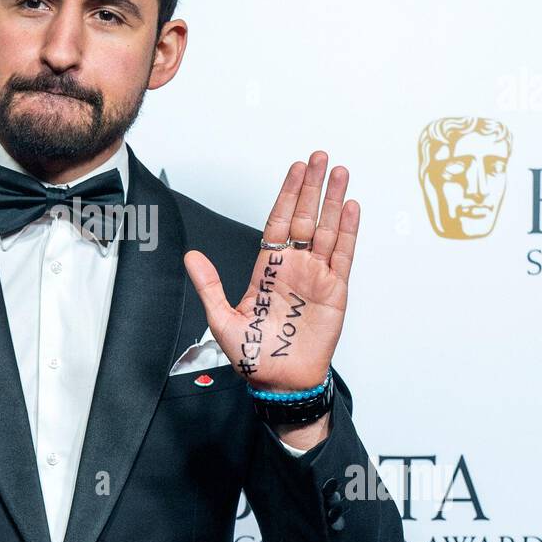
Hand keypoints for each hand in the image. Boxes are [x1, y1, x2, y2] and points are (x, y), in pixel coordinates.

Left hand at [184, 151, 358, 392]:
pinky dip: (348, 231)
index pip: (279, 222)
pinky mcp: (335, 291)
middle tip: (320, 158)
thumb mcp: (222, 319)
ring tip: (340, 173)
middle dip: (312, 187)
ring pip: (327, 230)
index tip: (295, 170)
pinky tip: (351, 208)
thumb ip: (209, 285)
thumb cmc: (253, 356)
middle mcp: (294, 267)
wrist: (280, 383)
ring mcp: (316, 276)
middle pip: (305, 217)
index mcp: (268, 269)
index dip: (287, 195)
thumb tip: (190, 257)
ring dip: (334, 201)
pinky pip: (343, 255)